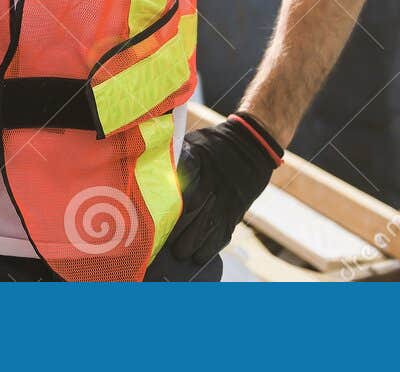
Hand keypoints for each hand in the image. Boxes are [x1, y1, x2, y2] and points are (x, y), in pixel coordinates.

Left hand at [165, 113, 282, 264]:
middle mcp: (211, 182)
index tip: (151, 214)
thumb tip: (148, 165)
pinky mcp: (235, 211)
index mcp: (196, 162)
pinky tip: (198, 256)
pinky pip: (223, 234)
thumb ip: (174, 156)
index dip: (165, 201)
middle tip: (159, 240)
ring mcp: (225, 199)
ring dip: (191, 243)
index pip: (178, 184)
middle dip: (174, 227)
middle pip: (190, 209)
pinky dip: (210, 248)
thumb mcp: (192, 142)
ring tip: (178, 252)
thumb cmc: (214, 145)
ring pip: (206, 226)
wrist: (252, 146)